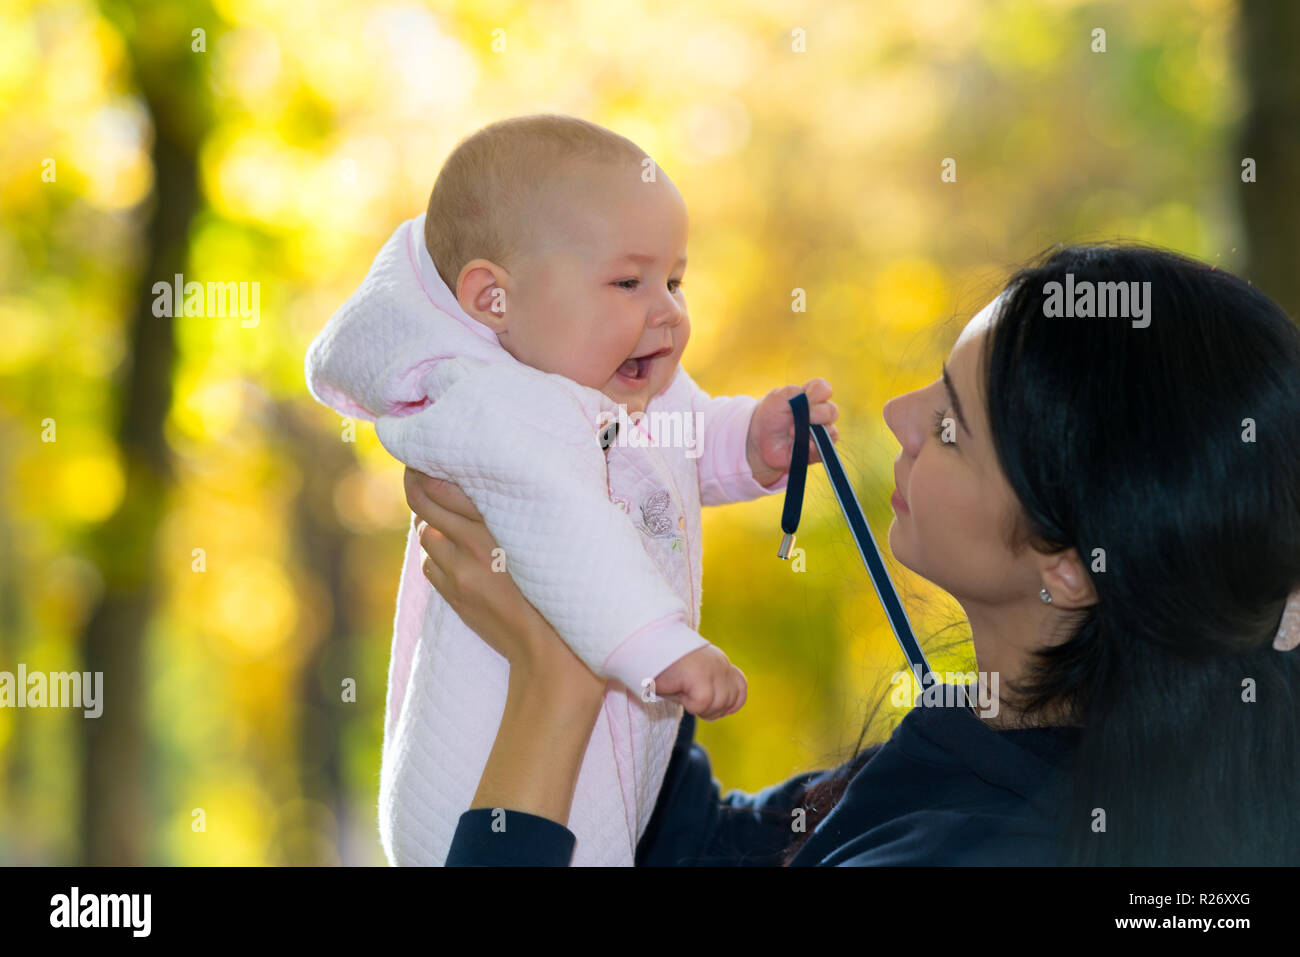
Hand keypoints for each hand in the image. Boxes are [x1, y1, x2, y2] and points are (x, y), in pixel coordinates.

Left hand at [403, 467, 602, 697]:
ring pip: (425, 534)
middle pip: (424, 504)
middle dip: (417, 486)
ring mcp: (460, 574)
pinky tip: (454, 554)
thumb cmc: (569, 590)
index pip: (446, 486)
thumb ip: (525, 510)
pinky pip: (430, 565)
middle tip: (417, 472)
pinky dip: (437, 555)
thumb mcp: (553, 540)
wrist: (552, 655)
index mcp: (503, 525)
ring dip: (431, 522)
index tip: (427, 455)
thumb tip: (506, 482)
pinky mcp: (455, 596)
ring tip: (445, 517)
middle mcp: (475, 546)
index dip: (428, 468)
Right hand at [651, 645, 747, 720]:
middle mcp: (720, 663)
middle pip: (730, 700)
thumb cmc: (662, 667)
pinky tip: (678, 690)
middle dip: (711, 710)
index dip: (730, 703)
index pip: (740, 685)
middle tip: (688, 700)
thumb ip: (706, 689)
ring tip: (681, 692)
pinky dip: (689, 704)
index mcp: (718, 661)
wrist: (645, 645)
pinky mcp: (701, 674)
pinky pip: (702, 703)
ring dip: (698, 708)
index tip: (709, 706)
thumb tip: (715, 712)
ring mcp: (713, 668)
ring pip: (718, 705)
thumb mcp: (690, 679)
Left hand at [746, 377, 839, 486]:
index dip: (817, 393)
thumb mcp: (778, 397)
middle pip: (832, 411)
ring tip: (791, 433)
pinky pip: (826, 449)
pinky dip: (815, 447)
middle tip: (794, 419)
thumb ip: (796, 393)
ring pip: (831, 431)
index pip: (824, 389)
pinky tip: (802, 445)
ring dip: (810, 432)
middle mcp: (820, 413)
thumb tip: (812, 407)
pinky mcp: (819, 449)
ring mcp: (821, 432)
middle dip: (813, 414)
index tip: (803, 398)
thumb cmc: (771, 414)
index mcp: (811, 396)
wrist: (761, 438)